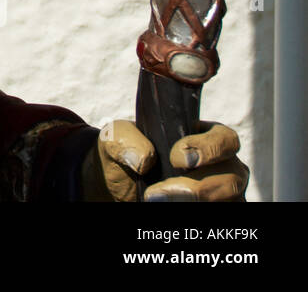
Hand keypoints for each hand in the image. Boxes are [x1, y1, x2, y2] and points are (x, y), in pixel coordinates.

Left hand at [85, 119, 248, 200]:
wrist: (117, 184)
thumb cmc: (125, 153)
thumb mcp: (117, 137)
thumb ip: (126, 139)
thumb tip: (144, 159)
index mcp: (205, 136)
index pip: (226, 139)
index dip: (208, 149)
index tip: (177, 157)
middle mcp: (222, 165)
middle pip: (233, 176)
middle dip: (198, 187)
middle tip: (158, 192)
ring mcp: (223, 192)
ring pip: (232, 201)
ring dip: (197, 203)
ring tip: (156, 201)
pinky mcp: (214, 209)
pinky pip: (222, 214)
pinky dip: (200, 211)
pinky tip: (170, 208)